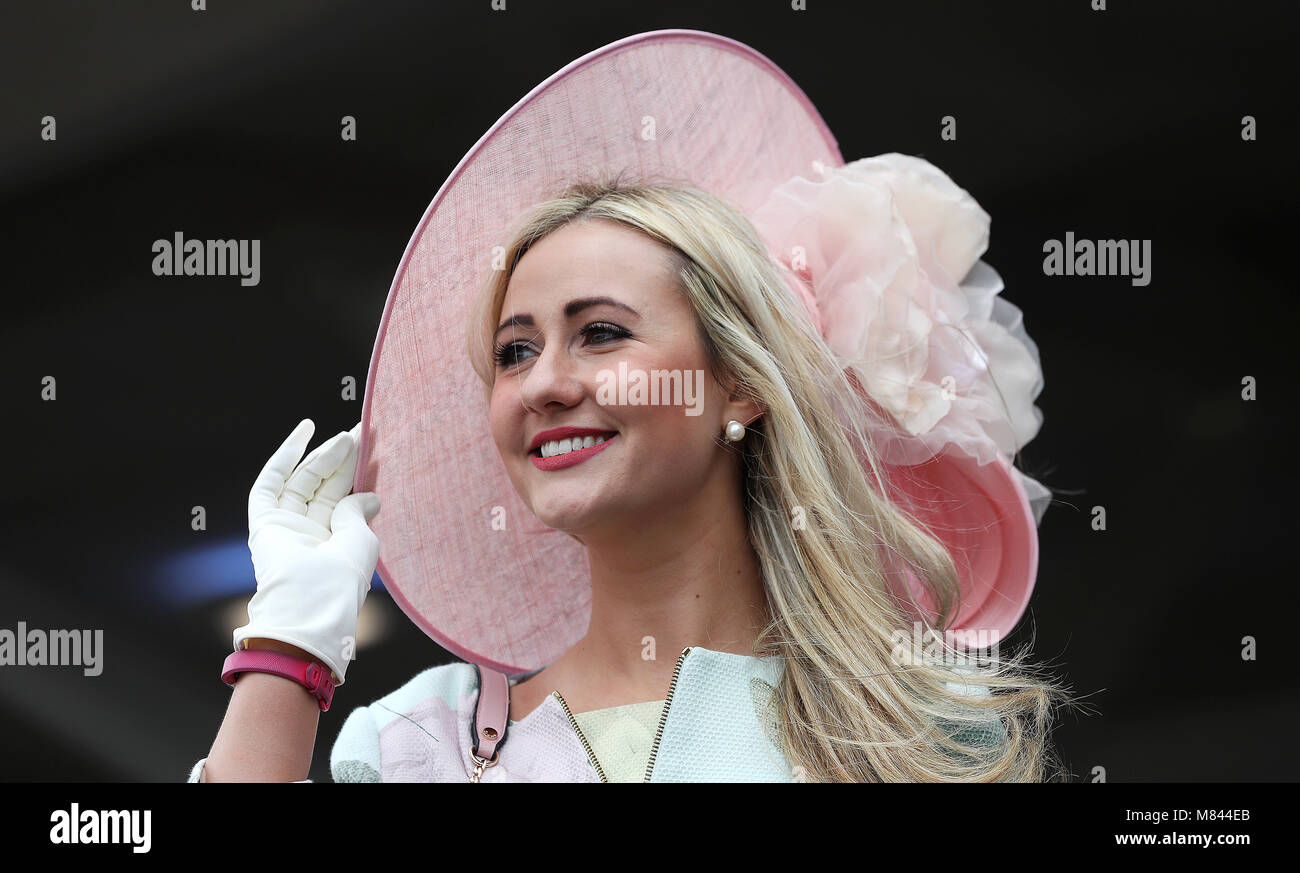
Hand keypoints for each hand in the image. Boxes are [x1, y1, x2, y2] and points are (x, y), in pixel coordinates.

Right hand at [234, 418, 379, 684]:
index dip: (357, 472)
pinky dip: (286, 456)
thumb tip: (368, 494)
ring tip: (346, 436)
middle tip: (362, 431)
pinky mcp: (264, 522)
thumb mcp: (361, 541)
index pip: (344, 498)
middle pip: (325, 486)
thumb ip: (358, 512)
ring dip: (323, 455)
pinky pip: (271, 483)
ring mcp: (285, 527)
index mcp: (335, 544)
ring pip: (303, 481)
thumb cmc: (342, 580)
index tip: (375, 446)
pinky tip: (305, 432)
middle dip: (342, 459)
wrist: (309, 607)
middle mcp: (309, 534)